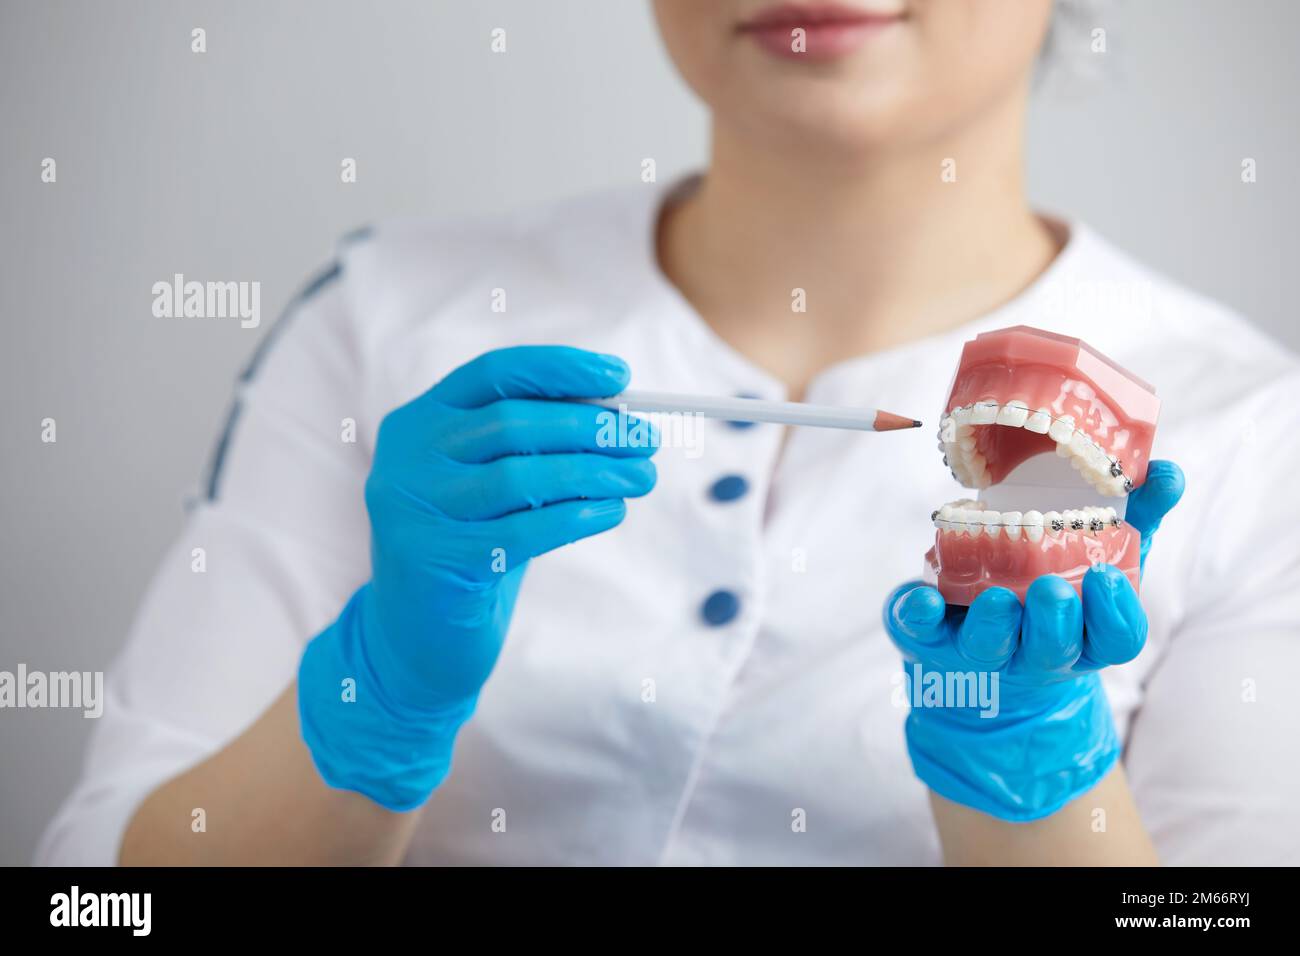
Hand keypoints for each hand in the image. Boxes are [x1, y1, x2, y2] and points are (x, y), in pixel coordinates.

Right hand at [299, 346, 657, 809]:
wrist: (415, 638)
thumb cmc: (471, 547)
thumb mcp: (493, 486)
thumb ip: (535, 446)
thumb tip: (618, 416)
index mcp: (419, 421)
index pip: (494, 373)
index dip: (561, 369)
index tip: (620, 377)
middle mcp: (406, 457)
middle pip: (513, 422)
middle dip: (591, 428)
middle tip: (646, 441)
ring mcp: (413, 509)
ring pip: (521, 477)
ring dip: (594, 473)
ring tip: (641, 478)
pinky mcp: (435, 560)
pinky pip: (523, 530)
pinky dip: (577, 517)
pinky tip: (611, 513)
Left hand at [883, 460, 1184, 820]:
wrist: (979, 650)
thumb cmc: (1055, 587)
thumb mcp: (1100, 554)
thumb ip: (1138, 514)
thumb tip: (1167, 470)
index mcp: (1087, 635)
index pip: (1117, 640)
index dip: (1115, 615)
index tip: (1106, 577)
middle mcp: (1037, 652)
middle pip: (1055, 650)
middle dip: (1055, 622)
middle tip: (1051, 588)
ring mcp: (982, 651)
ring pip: (991, 647)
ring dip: (996, 622)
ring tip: (999, 596)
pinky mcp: (930, 639)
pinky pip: (923, 632)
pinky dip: (920, 615)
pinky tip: (921, 597)